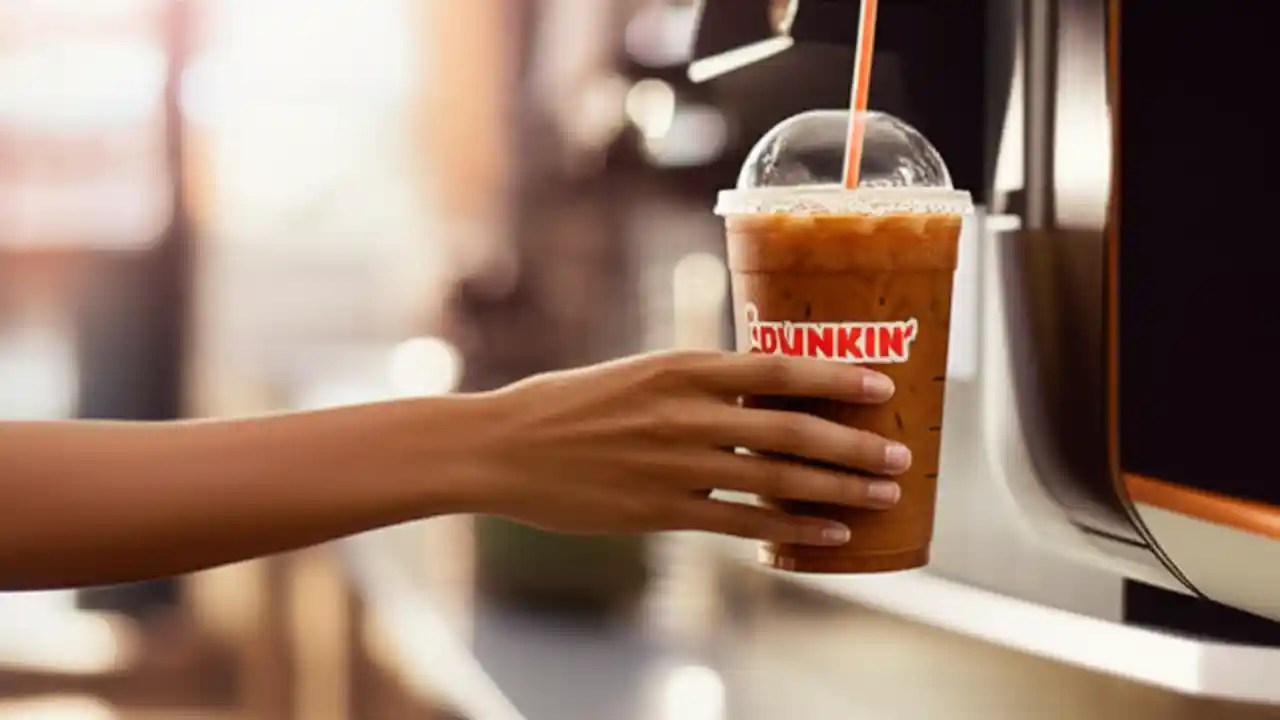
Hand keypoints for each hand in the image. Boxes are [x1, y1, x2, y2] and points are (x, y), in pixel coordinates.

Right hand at [463, 351, 911, 546]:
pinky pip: (742, 523)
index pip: (779, 368)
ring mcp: (677, 466)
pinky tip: (828, 534)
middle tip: (901, 455)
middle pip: (792, 430)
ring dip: (839, 489)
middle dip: (856, 445)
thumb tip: (754, 389)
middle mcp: (687, 414)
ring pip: (778, 481)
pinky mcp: (662, 512)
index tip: (883, 386)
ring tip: (884, 496)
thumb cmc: (567, 404)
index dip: (838, 378)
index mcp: (682, 367)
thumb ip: (694, 382)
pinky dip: (791, 528)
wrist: (503, 448)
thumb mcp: (637, 372)